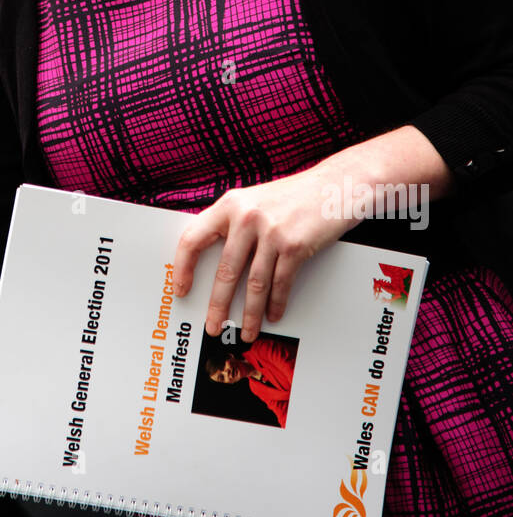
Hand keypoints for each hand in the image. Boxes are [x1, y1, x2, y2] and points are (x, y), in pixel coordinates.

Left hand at [173, 168, 351, 340]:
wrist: (335, 185)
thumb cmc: (293, 196)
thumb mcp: (254, 201)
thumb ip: (233, 225)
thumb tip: (214, 264)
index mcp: (229, 204)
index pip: (193, 238)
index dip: (183, 267)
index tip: (181, 290)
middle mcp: (247, 216)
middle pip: (225, 270)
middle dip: (217, 305)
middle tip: (212, 326)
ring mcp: (271, 231)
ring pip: (253, 283)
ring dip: (249, 313)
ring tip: (245, 331)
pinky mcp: (294, 245)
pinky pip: (280, 283)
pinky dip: (276, 303)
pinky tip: (273, 315)